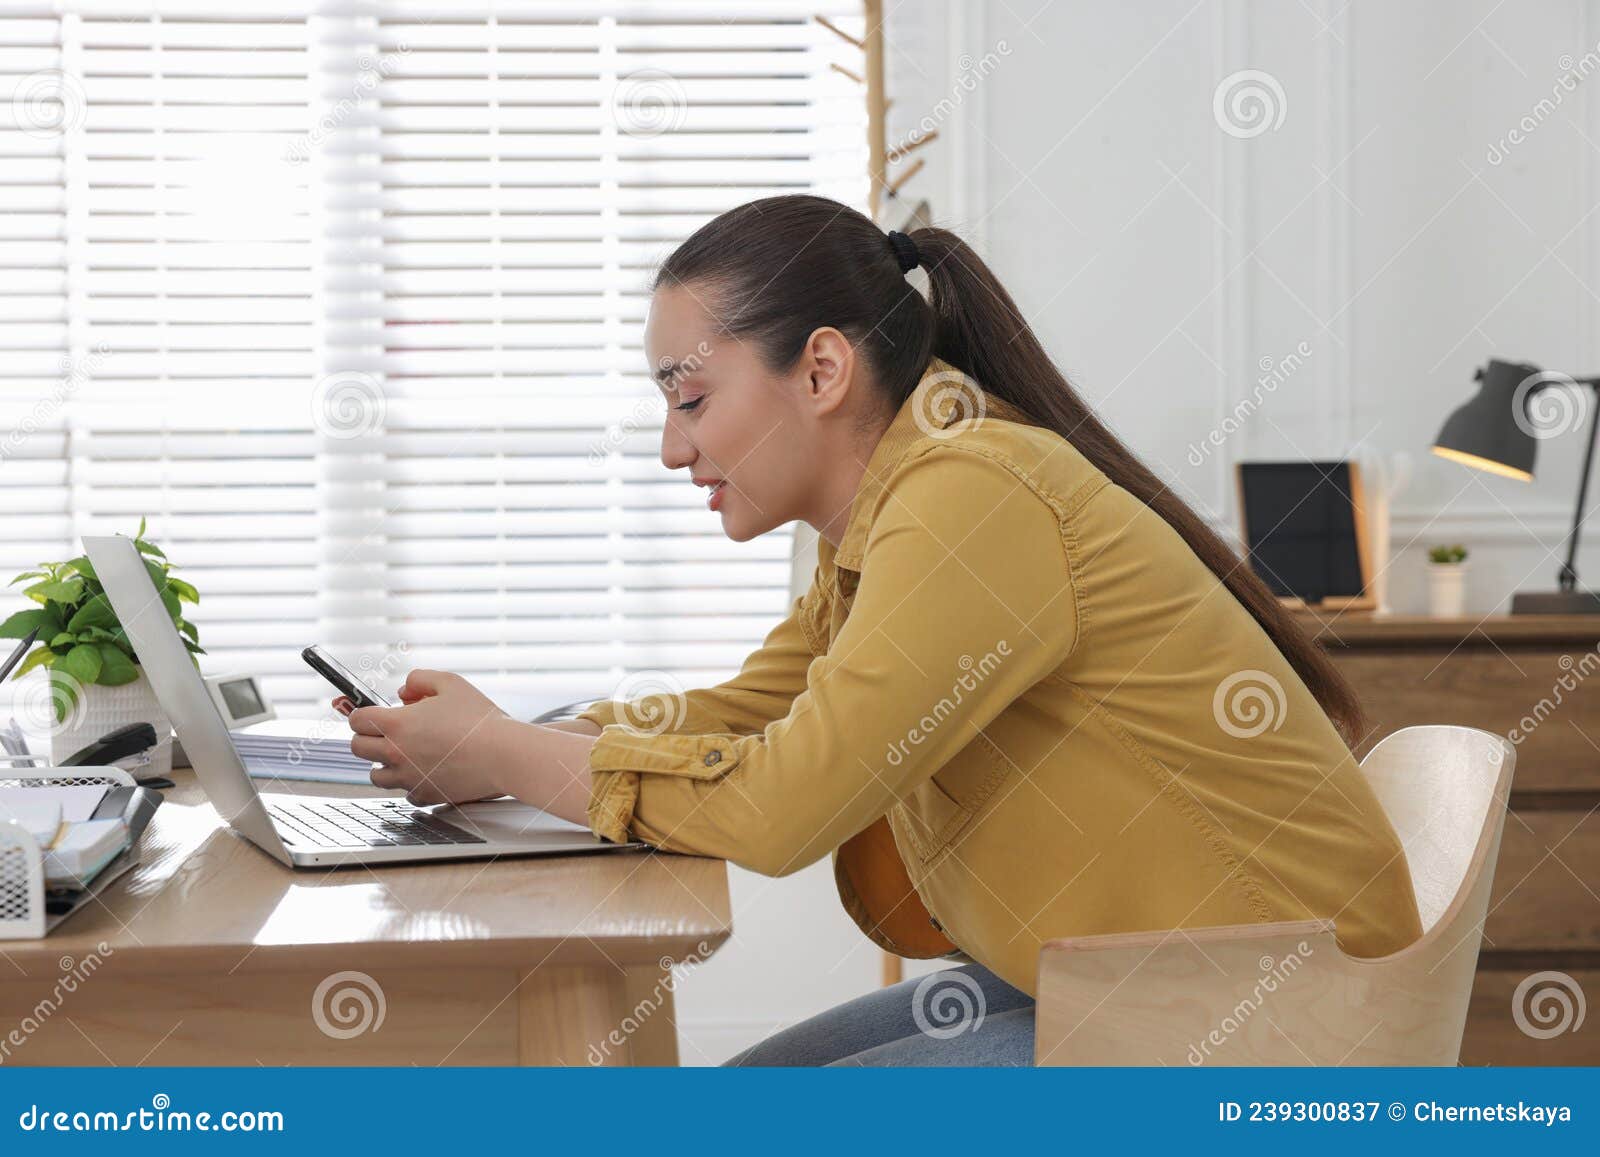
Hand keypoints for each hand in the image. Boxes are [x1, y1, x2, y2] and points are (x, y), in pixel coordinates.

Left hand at [345, 669, 515, 805]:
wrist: (504, 755)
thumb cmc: (480, 720)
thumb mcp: (450, 683)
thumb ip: (419, 679)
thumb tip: (403, 691)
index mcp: (397, 724)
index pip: (356, 720)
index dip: (361, 713)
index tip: (370, 713)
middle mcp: (396, 753)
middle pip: (358, 748)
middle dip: (367, 736)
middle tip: (385, 732)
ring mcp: (408, 778)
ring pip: (375, 775)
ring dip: (383, 763)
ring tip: (404, 753)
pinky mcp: (424, 795)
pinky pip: (404, 792)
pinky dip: (409, 783)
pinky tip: (425, 770)